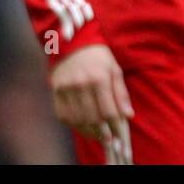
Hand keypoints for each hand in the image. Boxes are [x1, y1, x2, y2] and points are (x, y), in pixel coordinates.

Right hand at [49, 43, 134, 158]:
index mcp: (99, 78)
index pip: (108, 110)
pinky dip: (74, 125)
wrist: (73, 44)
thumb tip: (128, 115)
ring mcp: (65, 89)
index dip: (115, 125)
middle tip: (109, 139)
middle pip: (92, 118)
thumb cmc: (98, 57)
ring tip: (98, 136)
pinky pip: (63, 116)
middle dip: (102, 132)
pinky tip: (83, 127)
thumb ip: (121, 93)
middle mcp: (81, 85)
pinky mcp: (55, 92)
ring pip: (77, 119)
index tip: (120, 134)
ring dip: (89, 131)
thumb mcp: (115, 70)